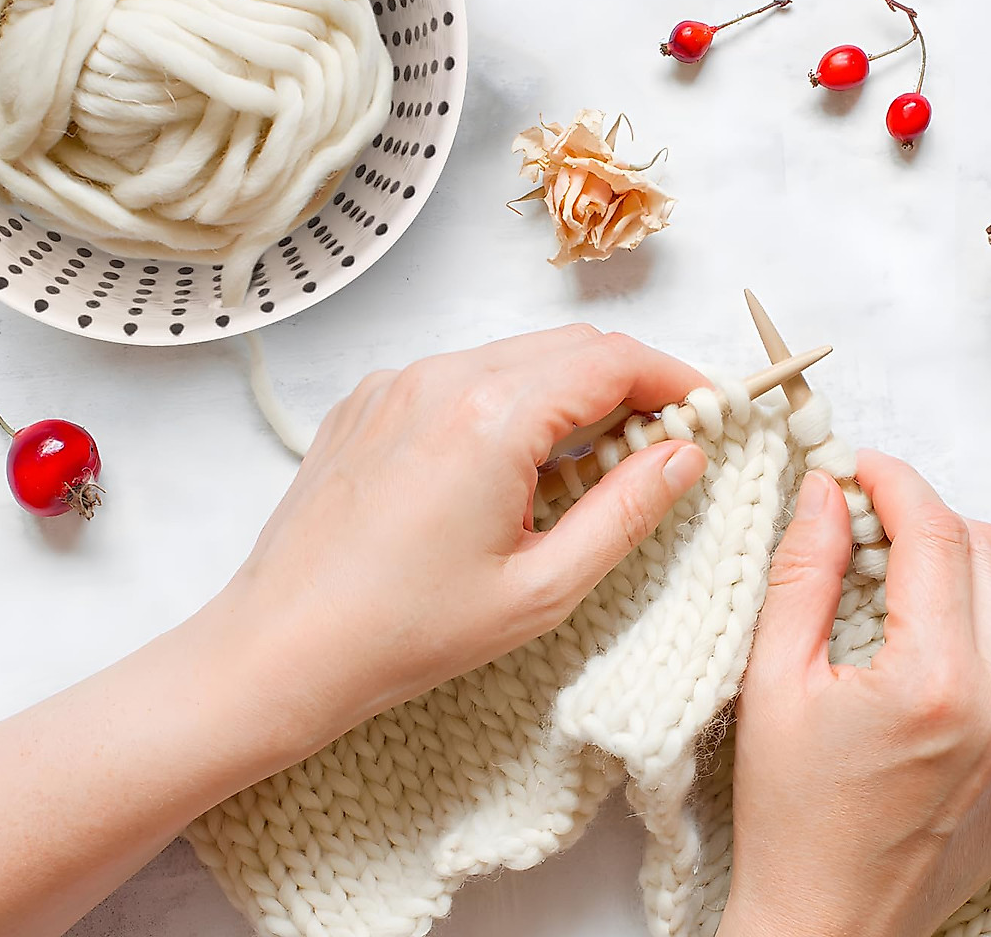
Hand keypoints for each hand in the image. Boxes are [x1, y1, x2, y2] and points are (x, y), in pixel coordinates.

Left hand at [223, 325, 708, 741]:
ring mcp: (395, 381)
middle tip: (659, 441)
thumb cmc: (408, 631)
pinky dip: (500, 400)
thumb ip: (627, 510)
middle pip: (565, 347)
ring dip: (563, 393)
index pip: (612, 359)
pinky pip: (455, 376)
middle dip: (625, 383)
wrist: (283, 643)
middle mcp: (439, 375)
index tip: (707, 408)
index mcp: (490, 414)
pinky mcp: (366, 400)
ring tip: (582, 465)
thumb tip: (685, 454)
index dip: (673, 377)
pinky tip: (501, 467)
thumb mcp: (541, 588)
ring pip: (510, 357)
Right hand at [720, 452, 990, 936]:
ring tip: (899, 575)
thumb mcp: (773, 679)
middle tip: (867, 519)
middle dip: (929, 516)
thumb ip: (805, 574)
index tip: (857, 468)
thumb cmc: (790, 810)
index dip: (894, 482)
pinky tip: (934, 634)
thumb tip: (824, 495)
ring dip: (966, 565)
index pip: (937, 537)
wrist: (830, 921)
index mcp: (936, 684)